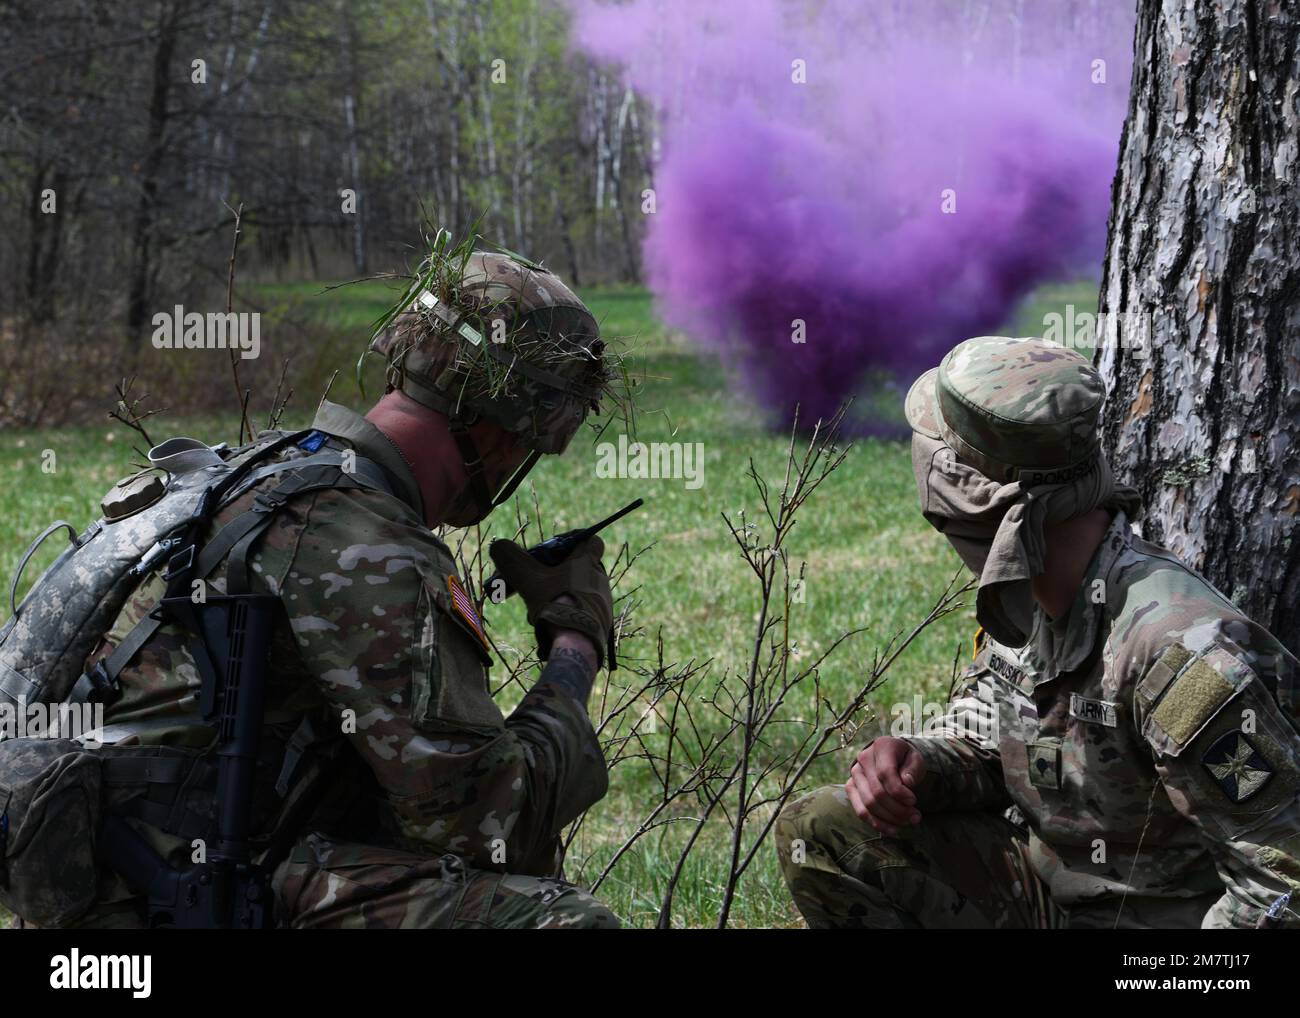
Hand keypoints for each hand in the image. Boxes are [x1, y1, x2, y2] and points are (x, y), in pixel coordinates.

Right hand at [488, 535, 613, 666]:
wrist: (578, 643)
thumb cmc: (555, 603)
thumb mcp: (528, 579)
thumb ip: (512, 560)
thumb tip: (498, 545)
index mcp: (588, 563)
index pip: (592, 540)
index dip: (575, 540)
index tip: (556, 550)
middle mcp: (600, 580)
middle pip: (578, 568)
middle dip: (556, 574)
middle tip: (537, 584)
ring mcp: (604, 602)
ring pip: (576, 592)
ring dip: (557, 596)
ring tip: (538, 610)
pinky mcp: (603, 622)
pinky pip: (582, 611)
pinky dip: (566, 614)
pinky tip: (550, 627)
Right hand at [846, 737, 926, 835]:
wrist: (894, 758)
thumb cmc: (907, 760)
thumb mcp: (916, 760)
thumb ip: (913, 770)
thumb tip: (907, 783)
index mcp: (881, 746)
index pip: (885, 773)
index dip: (899, 791)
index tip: (913, 801)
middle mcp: (863, 758)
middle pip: (877, 792)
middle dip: (898, 809)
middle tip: (916, 817)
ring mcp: (855, 774)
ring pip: (869, 804)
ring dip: (890, 818)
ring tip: (908, 822)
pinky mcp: (851, 788)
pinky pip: (860, 810)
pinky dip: (877, 823)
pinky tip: (893, 830)